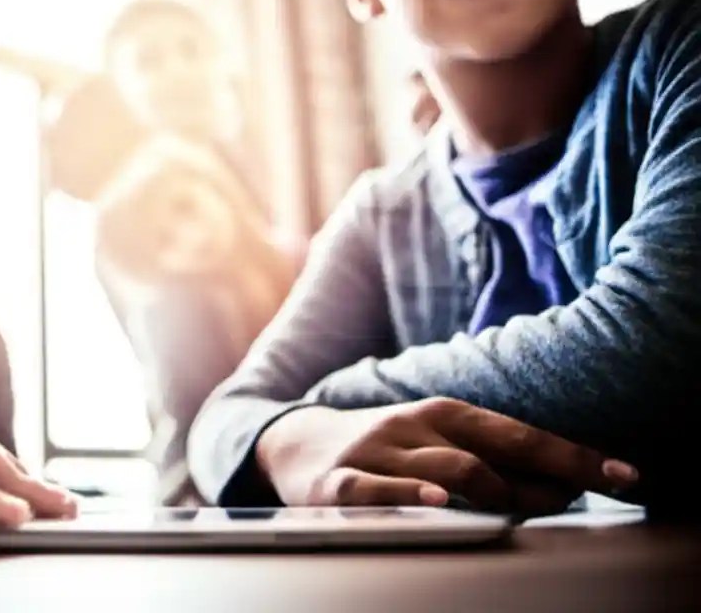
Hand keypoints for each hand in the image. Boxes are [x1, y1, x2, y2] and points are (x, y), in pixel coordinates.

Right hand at [257, 398, 638, 514]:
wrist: (293, 443)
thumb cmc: (383, 447)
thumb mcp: (434, 439)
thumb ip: (489, 458)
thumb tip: (563, 483)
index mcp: (443, 413)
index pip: (521, 434)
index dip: (574, 455)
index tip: (625, 475)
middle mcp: (414, 426)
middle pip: (492, 452)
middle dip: (545, 478)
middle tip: (579, 500)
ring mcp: (376, 452)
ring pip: (446, 470)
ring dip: (493, 489)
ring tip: (523, 505)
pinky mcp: (338, 482)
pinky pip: (377, 489)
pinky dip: (410, 495)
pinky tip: (438, 503)